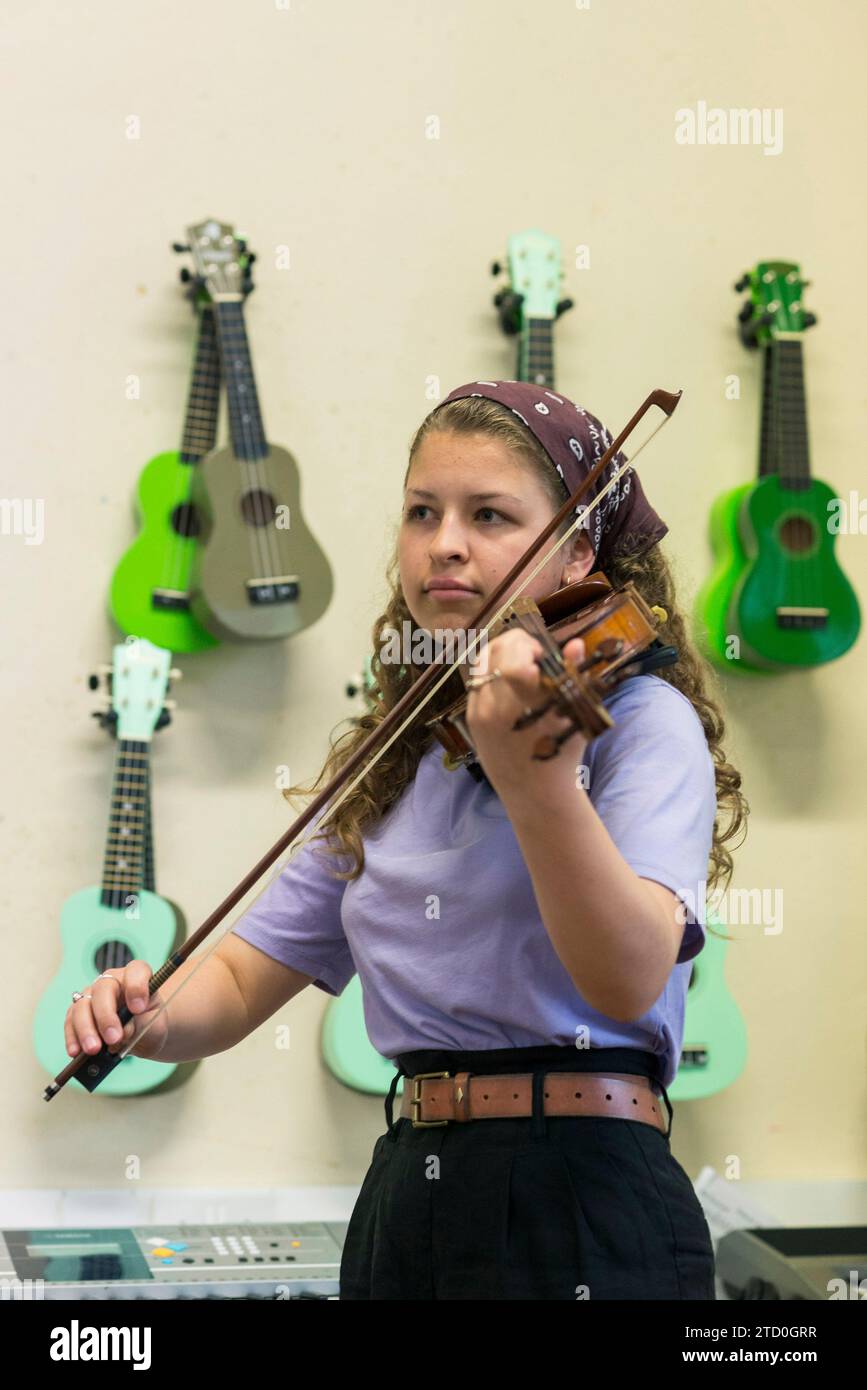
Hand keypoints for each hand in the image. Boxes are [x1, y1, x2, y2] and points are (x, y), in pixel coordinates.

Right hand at [64, 961, 168, 1061]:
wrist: (143, 1036)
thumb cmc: (151, 1025)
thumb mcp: (154, 1027)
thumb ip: (140, 1026)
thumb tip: (119, 1034)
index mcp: (137, 977)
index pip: (136, 971)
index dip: (136, 987)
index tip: (138, 1009)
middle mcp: (112, 981)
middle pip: (102, 989)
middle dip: (106, 1015)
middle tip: (113, 1038)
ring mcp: (92, 995)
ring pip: (82, 1006)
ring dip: (86, 1029)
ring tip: (93, 1049)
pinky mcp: (78, 1013)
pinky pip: (70, 1022)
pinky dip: (73, 1038)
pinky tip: (75, 1052)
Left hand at [463, 629, 588, 792]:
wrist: (534, 790)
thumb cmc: (561, 751)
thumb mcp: (573, 713)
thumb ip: (572, 674)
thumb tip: (575, 643)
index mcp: (528, 701)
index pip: (513, 652)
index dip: (527, 644)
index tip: (542, 654)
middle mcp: (498, 703)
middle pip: (494, 649)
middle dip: (515, 644)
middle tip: (532, 657)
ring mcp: (481, 711)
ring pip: (481, 661)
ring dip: (501, 654)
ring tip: (519, 667)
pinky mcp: (472, 718)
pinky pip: (476, 681)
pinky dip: (492, 673)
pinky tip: (508, 684)